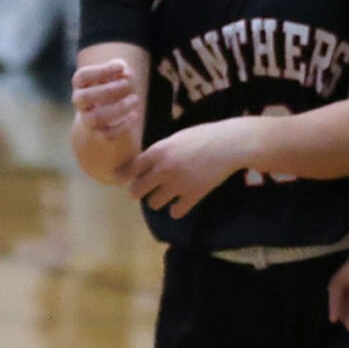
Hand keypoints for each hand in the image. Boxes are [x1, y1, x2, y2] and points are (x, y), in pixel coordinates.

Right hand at [71, 58, 141, 144]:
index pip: (82, 76)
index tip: (120, 67)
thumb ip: (121, 69)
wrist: (101, 118)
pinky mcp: (99, 134)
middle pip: (84, 98)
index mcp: (81, 84)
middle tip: (126, 84)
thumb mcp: (116, 75)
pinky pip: (108, 134)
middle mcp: (80, 102)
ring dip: (118, 108)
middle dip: (107, 90)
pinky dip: (123, 126)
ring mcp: (87, 119)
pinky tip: (134, 115)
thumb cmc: (111, 88)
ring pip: (96, 117)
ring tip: (135, 99)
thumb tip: (125, 73)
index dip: (101, 71)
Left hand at [121, 119, 247, 217]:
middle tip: (146, 189)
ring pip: (154, 203)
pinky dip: (176, 209)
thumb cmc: (205, 135)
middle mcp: (164, 169)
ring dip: (158, 200)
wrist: (231, 144)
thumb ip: (161, 151)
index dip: (122, 176)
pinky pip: (176, 212)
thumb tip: (145, 164)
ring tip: (166, 194)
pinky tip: (180, 203)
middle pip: (137, 190)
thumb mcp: (178, 137)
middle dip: (139, 191)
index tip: (117, 181)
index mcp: (159, 151)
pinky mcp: (193, 195)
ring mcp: (178, 184)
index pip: (131, 168)